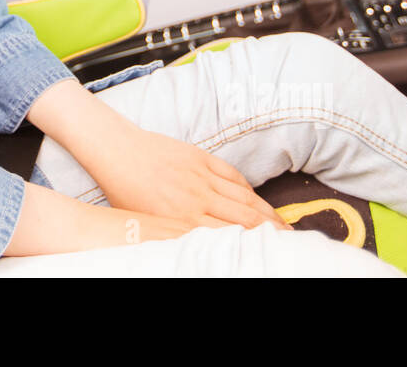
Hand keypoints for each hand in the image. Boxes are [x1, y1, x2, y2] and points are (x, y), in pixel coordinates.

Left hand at [96, 126, 292, 232]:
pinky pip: (232, 175)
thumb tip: (199, 251)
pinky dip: (248, 189)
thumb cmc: (125, 191)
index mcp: (181, 218)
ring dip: (267, 212)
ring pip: (243, 197)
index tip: (268, 256)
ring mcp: (201, 175)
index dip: (251, 246)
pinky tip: (258, 200)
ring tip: (283, 225)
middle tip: (290, 244)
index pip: (226, 237)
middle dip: (270, 233)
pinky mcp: (201, 157)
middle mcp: (196, 198)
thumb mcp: (147, 224)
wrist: (116, 150)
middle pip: (244, 218)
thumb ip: (175, 236)